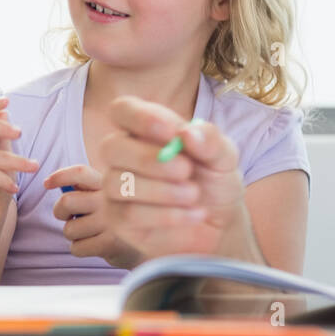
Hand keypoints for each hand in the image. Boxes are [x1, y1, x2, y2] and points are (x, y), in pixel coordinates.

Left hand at [45, 164, 143, 269]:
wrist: (158, 246)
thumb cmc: (130, 218)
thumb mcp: (118, 194)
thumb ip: (94, 188)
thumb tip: (59, 186)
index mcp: (112, 182)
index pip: (79, 173)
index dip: (59, 176)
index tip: (46, 183)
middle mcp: (112, 198)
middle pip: (66, 202)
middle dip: (60, 211)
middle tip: (66, 216)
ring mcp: (111, 221)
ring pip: (69, 228)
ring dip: (72, 234)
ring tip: (88, 233)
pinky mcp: (110, 243)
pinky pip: (76, 247)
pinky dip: (80, 249)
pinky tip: (94, 245)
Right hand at [99, 95, 244, 259]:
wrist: (221, 224)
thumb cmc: (214, 181)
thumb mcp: (223, 156)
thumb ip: (210, 140)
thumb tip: (187, 133)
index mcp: (143, 129)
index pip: (122, 110)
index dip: (141, 117)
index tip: (172, 132)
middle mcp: (123, 156)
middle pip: (111, 147)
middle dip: (148, 159)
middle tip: (186, 169)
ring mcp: (116, 188)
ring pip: (118, 183)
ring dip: (161, 190)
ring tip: (194, 194)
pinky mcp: (119, 221)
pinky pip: (130, 214)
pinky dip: (167, 215)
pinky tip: (194, 214)